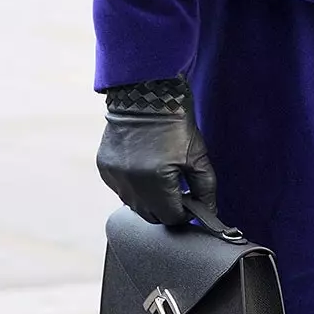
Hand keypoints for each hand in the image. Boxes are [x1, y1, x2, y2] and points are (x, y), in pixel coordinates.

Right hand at [96, 78, 217, 227]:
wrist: (145, 95)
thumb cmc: (175, 123)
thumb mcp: (198, 155)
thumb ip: (205, 188)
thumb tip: (209, 211)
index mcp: (156, 182)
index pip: (171, 217)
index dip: (184, 212)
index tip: (190, 201)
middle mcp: (131, 183)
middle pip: (151, 215)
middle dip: (167, 208)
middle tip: (177, 191)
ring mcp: (115, 176)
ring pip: (135, 204)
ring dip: (149, 199)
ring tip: (161, 176)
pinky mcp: (104, 168)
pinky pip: (121, 189)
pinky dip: (133, 186)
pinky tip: (144, 168)